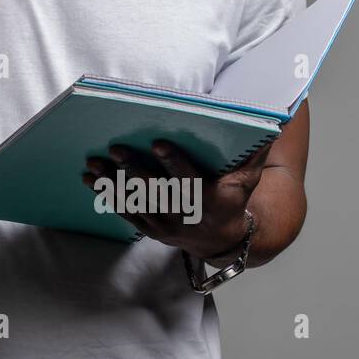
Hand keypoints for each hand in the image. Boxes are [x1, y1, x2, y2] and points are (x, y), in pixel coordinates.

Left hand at [81, 137, 273, 260]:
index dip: (175, 162)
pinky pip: (124, 211)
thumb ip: (252, 151)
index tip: (159, 144)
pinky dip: (106, 195)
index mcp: (211, 201)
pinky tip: (90, 178)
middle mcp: (186, 216)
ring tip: (93, 163)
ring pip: (135, 202)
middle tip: (116, 149)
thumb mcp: (247, 177)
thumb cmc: (233, 196)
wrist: (222, 239)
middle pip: (157, 191)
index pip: (190, 179)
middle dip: (135, 170)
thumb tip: (267, 120)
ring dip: (112, 182)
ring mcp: (165, 225)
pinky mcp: (149, 229)